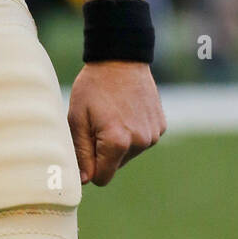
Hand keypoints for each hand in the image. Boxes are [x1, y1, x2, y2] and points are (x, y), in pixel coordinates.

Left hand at [68, 62, 165, 186]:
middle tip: (97, 123)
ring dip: (119, 142)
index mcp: (117, 142)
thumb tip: (85, 180)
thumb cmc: (93, 87)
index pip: (102, 177)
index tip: (84, 148)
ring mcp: (153, 135)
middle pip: (116, 165)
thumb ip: (81, 152)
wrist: (120, 58)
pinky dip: (133, 132)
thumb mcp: (76, 117)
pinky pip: (142, 140)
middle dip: (104, 152)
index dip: (89, 166)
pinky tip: (126, 110)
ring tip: (112, 114)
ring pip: (129, 153)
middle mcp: (140, 142)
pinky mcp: (161, 127)